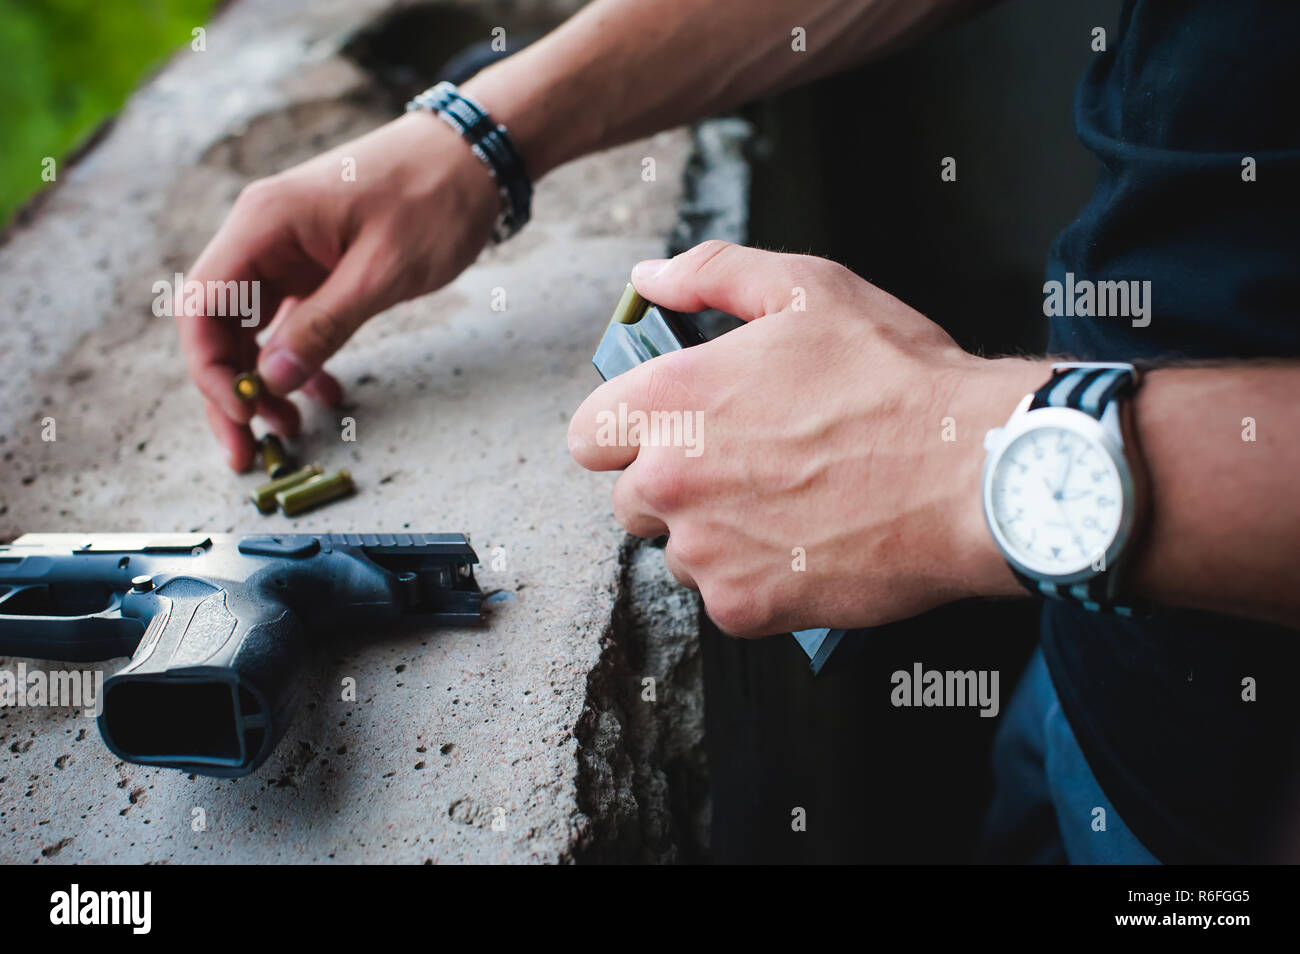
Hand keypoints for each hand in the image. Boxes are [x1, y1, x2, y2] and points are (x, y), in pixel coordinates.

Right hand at [176, 112, 500, 469]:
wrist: (474, 157)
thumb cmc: (433, 198)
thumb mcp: (383, 271)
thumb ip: (325, 326)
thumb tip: (273, 380)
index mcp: (264, 223)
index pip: (203, 305)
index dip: (209, 368)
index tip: (239, 416)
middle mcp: (263, 236)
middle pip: (218, 324)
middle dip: (229, 390)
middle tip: (246, 451)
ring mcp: (288, 251)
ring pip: (252, 328)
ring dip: (263, 382)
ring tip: (288, 432)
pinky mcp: (315, 266)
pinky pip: (290, 321)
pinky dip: (299, 360)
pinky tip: (321, 395)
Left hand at [569, 241, 1042, 636]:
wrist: (974, 474)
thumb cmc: (897, 380)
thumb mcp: (807, 290)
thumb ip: (712, 275)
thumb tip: (650, 278)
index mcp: (671, 401)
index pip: (588, 436)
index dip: (624, 431)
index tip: (663, 431)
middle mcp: (671, 482)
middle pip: (630, 500)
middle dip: (674, 485)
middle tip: (745, 465)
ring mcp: (705, 552)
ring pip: (678, 552)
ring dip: (715, 535)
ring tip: (787, 502)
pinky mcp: (744, 607)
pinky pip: (725, 597)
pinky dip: (756, 579)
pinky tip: (807, 543)